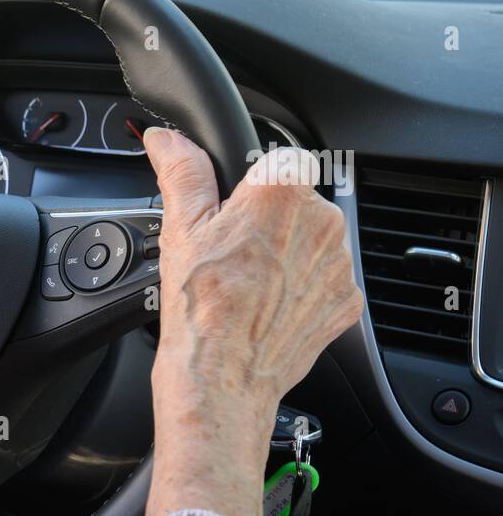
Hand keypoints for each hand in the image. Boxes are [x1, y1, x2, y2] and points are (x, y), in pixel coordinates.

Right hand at [142, 127, 362, 515]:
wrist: (222, 377)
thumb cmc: (200, 307)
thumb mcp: (181, 228)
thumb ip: (181, 172)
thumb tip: (168, 139)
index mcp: (282, 191)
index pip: (277, 163)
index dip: (251, 188)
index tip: (232, 213)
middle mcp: (323, 220)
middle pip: (296, 204)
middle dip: (268, 224)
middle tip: (231, 256)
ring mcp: (339, 263)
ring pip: (311, 242)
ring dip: (287, 256)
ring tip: (248, 287)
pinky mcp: (347, 300)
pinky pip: (325, 281)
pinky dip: (301, 291)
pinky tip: (268, 308)